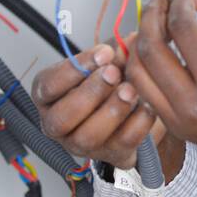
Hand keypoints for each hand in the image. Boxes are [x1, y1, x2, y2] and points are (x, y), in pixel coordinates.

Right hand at [30, 39, 167, 170]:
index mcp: (48, 97)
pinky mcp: (112, 155)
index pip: (48, 86)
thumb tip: (131, 42)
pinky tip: (148, 105)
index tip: (102, 54)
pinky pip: (122, 144)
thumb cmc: (109, 81)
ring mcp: (83, 145)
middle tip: (113, 73)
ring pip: (88, 137)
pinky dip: (138, 123)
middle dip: (90, 93)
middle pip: (62, 118)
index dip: (74, 69)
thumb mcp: (107, 61)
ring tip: (130, 90)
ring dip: (112, 111)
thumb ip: (114, 52)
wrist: (132, 108)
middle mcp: (58, 125)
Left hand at [123, 0, 196, 169]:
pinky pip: (144, 91)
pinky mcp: (175, 129)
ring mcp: (181, 122)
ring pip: (138, 72)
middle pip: (150, 49)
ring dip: (141, 39)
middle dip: (151, 14)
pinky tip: (157, 45)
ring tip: (156, 20)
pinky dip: (144, 65)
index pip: (181, 27)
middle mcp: (194, 106)